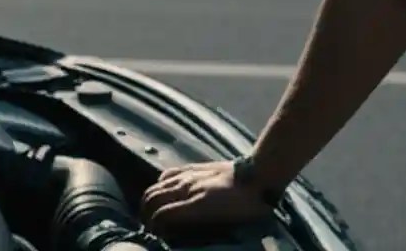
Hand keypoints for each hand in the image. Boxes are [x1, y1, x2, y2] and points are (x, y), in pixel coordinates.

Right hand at [139, 161, 276, 238]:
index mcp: (195, 204)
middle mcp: (187, 187)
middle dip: (145, 214)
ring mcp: (189, 176)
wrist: (260, 176)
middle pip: (153, 198)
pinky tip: (163, 190)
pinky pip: (168, 174)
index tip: (154, 236)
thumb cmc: (248, 206)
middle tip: (148, 226)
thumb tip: (179, 230)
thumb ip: (200, 226)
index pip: (161, 215)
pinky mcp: (193, 168)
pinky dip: (159, 184)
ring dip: (149, 199)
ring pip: (157, 185)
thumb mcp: (226, 222)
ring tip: (150, 211)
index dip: (154, 227)